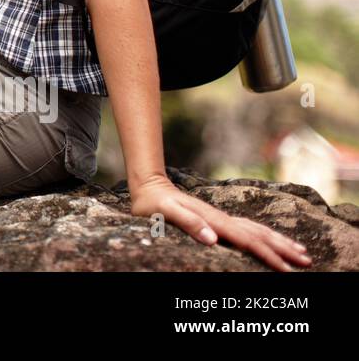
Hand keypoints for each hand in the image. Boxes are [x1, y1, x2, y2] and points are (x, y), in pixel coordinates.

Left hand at [129, 174, 311, 271]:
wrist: (149, 187)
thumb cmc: (154, 204)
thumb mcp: (166, 212)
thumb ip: (188, 223)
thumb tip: (212, 238)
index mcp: (213, 221)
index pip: (246, 241)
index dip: (267, 255)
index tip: (285, 269)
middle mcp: (222, 219)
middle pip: (259, 235)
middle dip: (283, 250)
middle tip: (307, 262)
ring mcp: (221, 218)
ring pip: (258, 231)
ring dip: (279, 242)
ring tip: (300, 252)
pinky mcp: (218, 219)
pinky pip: (248, 228)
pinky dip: (264, 235)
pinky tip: (272, 239)